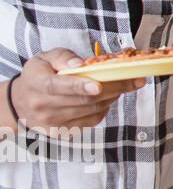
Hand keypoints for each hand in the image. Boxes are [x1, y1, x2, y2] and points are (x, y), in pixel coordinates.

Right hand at [7, 49, 145, 129]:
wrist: (20, 102)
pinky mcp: (63, 131)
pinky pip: (92, 120)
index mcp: (39, 84)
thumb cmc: (38, 75)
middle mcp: (44, 106)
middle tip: (135, 79)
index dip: (80, 86)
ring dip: (113, 97)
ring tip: (123, 85)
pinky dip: (105, 108)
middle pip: (85, 100)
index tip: (98, 85)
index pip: (60, 86)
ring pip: (92, 110)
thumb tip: (82, 63)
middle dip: (114, 88)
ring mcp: (53, 122)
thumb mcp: (44, 58)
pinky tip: (107, 97)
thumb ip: (63, 57)